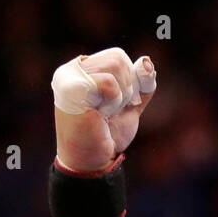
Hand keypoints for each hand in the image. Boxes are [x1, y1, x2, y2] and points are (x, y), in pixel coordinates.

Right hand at [52, 48, 156, 171]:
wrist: (93, 160)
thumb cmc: (107, 134)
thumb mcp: (130, 105)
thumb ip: (141, 84)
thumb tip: (146, 62)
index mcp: (84, 69)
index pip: (117, 56)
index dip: (130, 80)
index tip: (120, 104)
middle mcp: (74, 69)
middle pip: (118, 57)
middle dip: (127, 88)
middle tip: (111, 110)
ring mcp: (70, 76)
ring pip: (115, 65)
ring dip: (120, 96)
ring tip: (104, 112)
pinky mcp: (72, 88)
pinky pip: (110, 82)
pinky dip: (114, 101)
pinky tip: (100, 115)